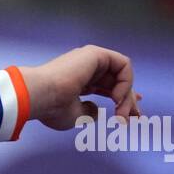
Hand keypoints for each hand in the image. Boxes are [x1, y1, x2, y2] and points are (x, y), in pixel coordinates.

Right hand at [21, 45, 140, 130]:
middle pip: (117, 82)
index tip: (134, 113)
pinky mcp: (95, 54)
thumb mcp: (75, 116)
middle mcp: (86, 68)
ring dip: (126, 97)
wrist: (38, 96)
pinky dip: (125, 82)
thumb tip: (99, 112)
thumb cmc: (51, 108)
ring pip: (122, 76)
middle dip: (129, 101)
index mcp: (79, 81)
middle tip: (135, 119)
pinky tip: (116, 98)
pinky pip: (123, 65)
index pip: (107, 87)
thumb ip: (89, 112)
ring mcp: (91, 59)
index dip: (122, 98)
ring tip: (122, 114)